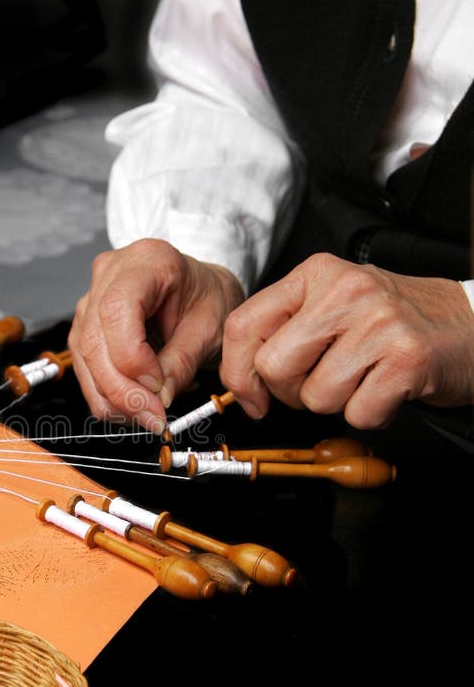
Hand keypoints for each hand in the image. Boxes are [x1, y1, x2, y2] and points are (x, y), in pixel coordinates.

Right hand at [68, 238, 244, 431]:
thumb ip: (183, 362)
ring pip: (84, 358)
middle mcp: (109, 275)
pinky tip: (133, 406)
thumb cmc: (208, 297)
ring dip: (113, 398)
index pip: (116, 310)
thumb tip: (159, 397)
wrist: (201, 288)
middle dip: (122, 389)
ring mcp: (91, 299)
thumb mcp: (210, 328)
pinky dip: (106, 394)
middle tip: (154, 417)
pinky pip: (85, 366)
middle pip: (94, 340)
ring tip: (148, 415)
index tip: (158, 387)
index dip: (131, 357)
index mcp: (146, 261)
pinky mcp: (86, 325)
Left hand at [219, 252, 473, 428]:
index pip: (242, 325)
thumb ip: (280, 331)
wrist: (467, 323)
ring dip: (335, 402)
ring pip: (314, 397)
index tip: (251, 396)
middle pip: (273, 366)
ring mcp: (379, 322)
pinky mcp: (407, 357)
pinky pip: (357, 413)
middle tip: (320, 380)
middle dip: (290, 391)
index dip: (237, 372)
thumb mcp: (328, 307)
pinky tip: (384, 387)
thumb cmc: (389, 322)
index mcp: (315, 274)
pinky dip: (369, 413)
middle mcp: (345, 290)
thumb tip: (241, 383)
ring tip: (361, 376)